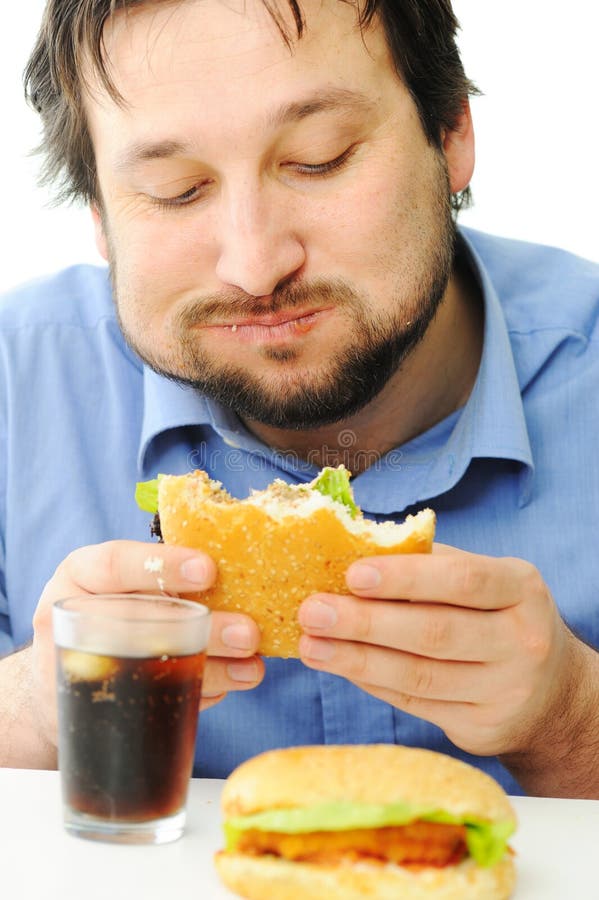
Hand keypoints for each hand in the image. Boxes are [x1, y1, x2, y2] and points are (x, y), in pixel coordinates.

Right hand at [32, 540, 263, 746]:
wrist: (66, 671)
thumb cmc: (112, 604)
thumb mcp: (122, 577)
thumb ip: (164, 574)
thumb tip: (244, 572)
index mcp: (80, 571)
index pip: (114, 564)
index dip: (160, 566)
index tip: (208, 569)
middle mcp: (75, 616)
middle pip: (141, 623)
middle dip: (202, 629)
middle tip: (248, 635)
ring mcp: (82, 665)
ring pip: (151, 669)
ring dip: (210, 670)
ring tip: (250, 669)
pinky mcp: (98, 703)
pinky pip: (154, 699)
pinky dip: (196, 693)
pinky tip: (227, 685)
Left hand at [298, 544, 575, 757]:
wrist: (548, 690)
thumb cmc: (495, 615)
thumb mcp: (482, 580)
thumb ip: (428, 564)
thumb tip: (350, 548)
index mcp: (521, 588)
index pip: (462, 580)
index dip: (405, 577)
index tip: (352, 574)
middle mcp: (522, 641)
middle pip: (434, 632)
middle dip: (365, 622)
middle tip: (312, 611)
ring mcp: (505, 690)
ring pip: (419, 675)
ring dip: (356, 659)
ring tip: (311, 645)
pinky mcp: (483, 727)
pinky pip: (415, 703)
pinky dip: (371, 682)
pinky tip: (339, 665)